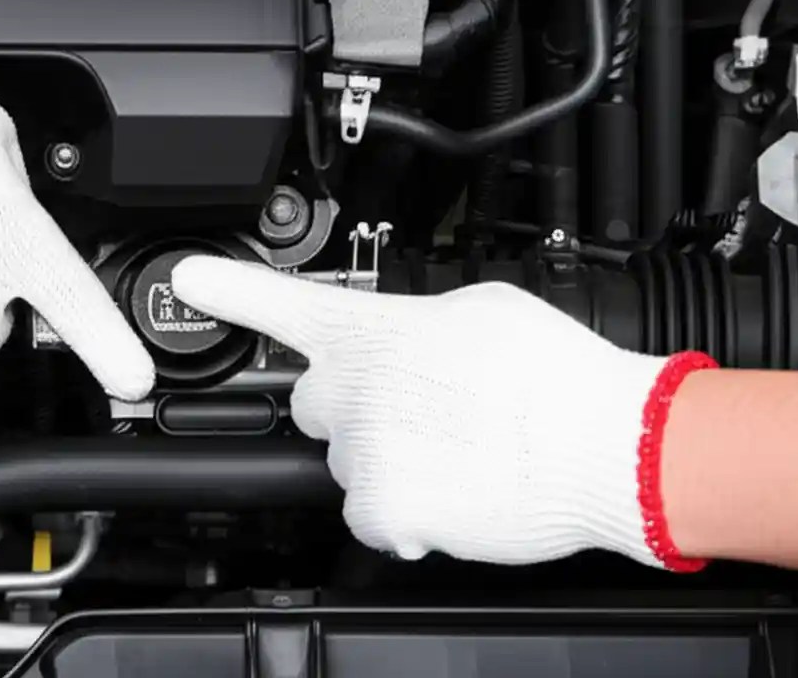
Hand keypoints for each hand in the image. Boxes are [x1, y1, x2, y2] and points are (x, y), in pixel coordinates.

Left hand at [172, 256, 712, 569]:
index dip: (226, 292)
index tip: (189, 282)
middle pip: (316, 401)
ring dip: (386, 457)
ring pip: (348, 460)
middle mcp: (356, 387)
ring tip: (455, 449)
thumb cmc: (558, 378)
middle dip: (353, 406)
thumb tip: (405, 343)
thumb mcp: (482, 311)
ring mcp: (363, 450)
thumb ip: (416, 323)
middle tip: (417, 410)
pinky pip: (371, 514)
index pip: (281, 305)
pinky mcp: (382, 507)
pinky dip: (402, 510)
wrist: (608, 446)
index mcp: (377, 331)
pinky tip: (451, 489)